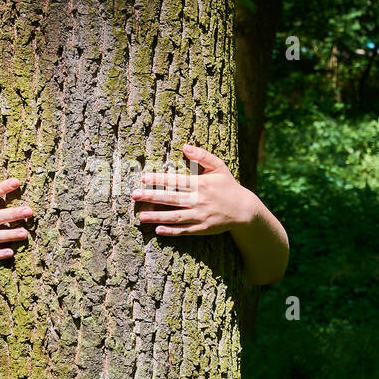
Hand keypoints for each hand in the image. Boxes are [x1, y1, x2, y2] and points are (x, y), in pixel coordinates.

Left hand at [131, 144, 255, 235]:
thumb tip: (185, 147)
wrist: (244, 210)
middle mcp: (199, 200)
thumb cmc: (228, 186)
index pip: (176, 181)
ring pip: (175, 216)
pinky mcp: (202, 228)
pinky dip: (171, 231)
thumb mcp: (219, 167)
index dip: (159, 179)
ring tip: (141, 216)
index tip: (143, 178)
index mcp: (201, 184)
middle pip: (171, 198)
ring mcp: (200, 216)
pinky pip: (184, 230)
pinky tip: (158, 230)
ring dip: (157, 216)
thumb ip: (202, 156)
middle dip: (151, 196)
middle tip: (134, 195)